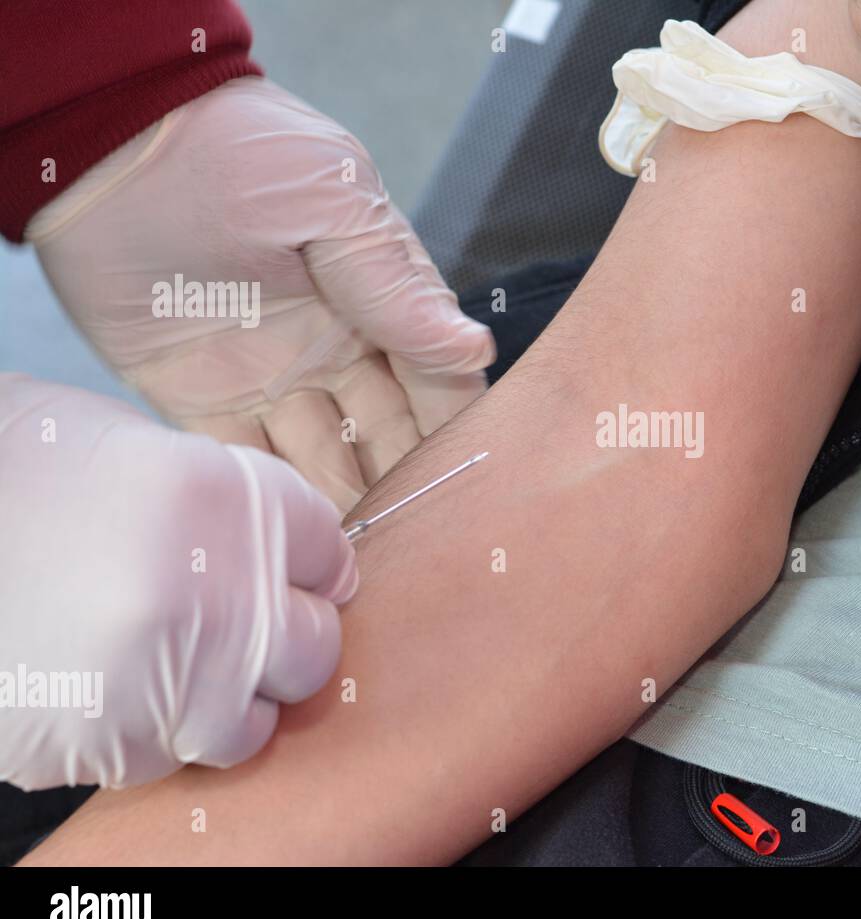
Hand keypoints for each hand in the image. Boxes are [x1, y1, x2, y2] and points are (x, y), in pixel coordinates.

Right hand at [0, 374, 356, 789]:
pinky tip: (110, 688)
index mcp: (217, 498)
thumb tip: (282, 554)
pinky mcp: (109, 745)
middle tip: (237, 625)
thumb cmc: (14, 473)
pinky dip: (153, 732)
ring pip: (252, 721)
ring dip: (227, 699)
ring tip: (174, 665)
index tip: (296, 572)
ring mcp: (164, 679)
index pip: (327, 550)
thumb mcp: (129, 449)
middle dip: (285, 637)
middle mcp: (209, 593)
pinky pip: (171, 757)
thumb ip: (221, 502)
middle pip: (312, 644)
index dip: (310, 562)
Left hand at [29, 77, 494, 512]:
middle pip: (387, 437)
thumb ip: (397, 286)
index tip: (476, 483)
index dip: (458, 430)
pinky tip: (299, 534)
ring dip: (345, 507)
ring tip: (367, 560)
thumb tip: (475, 349)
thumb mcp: (334, 202)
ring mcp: (268, 381)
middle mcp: (331, 352)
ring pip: (322, 463)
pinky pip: (244, 463)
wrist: (112, 144)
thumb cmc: (238, 151)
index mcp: (376, 305)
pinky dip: (273, 498)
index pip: (437, 382)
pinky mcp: (200, 402)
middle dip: (406, 484)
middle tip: (424, 543)